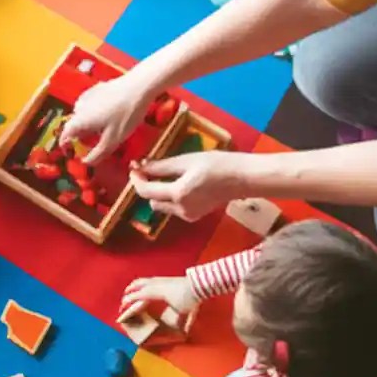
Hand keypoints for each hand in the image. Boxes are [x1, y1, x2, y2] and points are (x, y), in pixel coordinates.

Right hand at [59, 74, 154, 163]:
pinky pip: (90, 105)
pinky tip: (110, 114)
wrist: (138, 86)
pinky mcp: (96, 89)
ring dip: (89, 124)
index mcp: (79, 120)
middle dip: (81, 136)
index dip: (68, 147)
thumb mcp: (114, 139)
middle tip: (96, 143)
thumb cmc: (125, 114)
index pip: (64, 136)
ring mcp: (87, 96)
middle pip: (73, 126)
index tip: (76, 154)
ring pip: (82, 115)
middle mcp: (78, 107)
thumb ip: (98, 153)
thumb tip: (86, 163)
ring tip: (105, 129)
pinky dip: (95, 113)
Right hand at [119, 275, 200, 321]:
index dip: (130, 302)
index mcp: (157, 293)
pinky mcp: (165, 278)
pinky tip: (142, 285)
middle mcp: (156, 285)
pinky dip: (142, 283)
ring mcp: (160, 280)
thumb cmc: (190, 299)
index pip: (139, 296)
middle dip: (129, 293)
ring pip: (142, 281)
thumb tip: (184, 332)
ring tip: (130, 290)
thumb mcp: (184, 312)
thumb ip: (181, 321)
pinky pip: (148, 280)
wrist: (199, 284)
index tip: (122, 307)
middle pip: (138, 286)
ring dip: (134, 286)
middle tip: (124, 300)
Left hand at [129, 151, 248, 221]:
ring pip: (162, 206)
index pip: (146, 191)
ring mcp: (188, 215)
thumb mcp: (186, 160)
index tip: (133, 167)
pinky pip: (174, 208)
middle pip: (152, 201)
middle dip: (148, 187)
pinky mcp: (195, 216)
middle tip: (149, 169)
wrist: (242, 178)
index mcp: (178, 194)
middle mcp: (181, 209)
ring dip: (159, 193)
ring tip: (167, 175)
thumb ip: (161, 166)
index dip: (136, 179)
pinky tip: (180, 183)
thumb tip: (140, 167)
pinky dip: (171, 197)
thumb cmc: (216, 164)